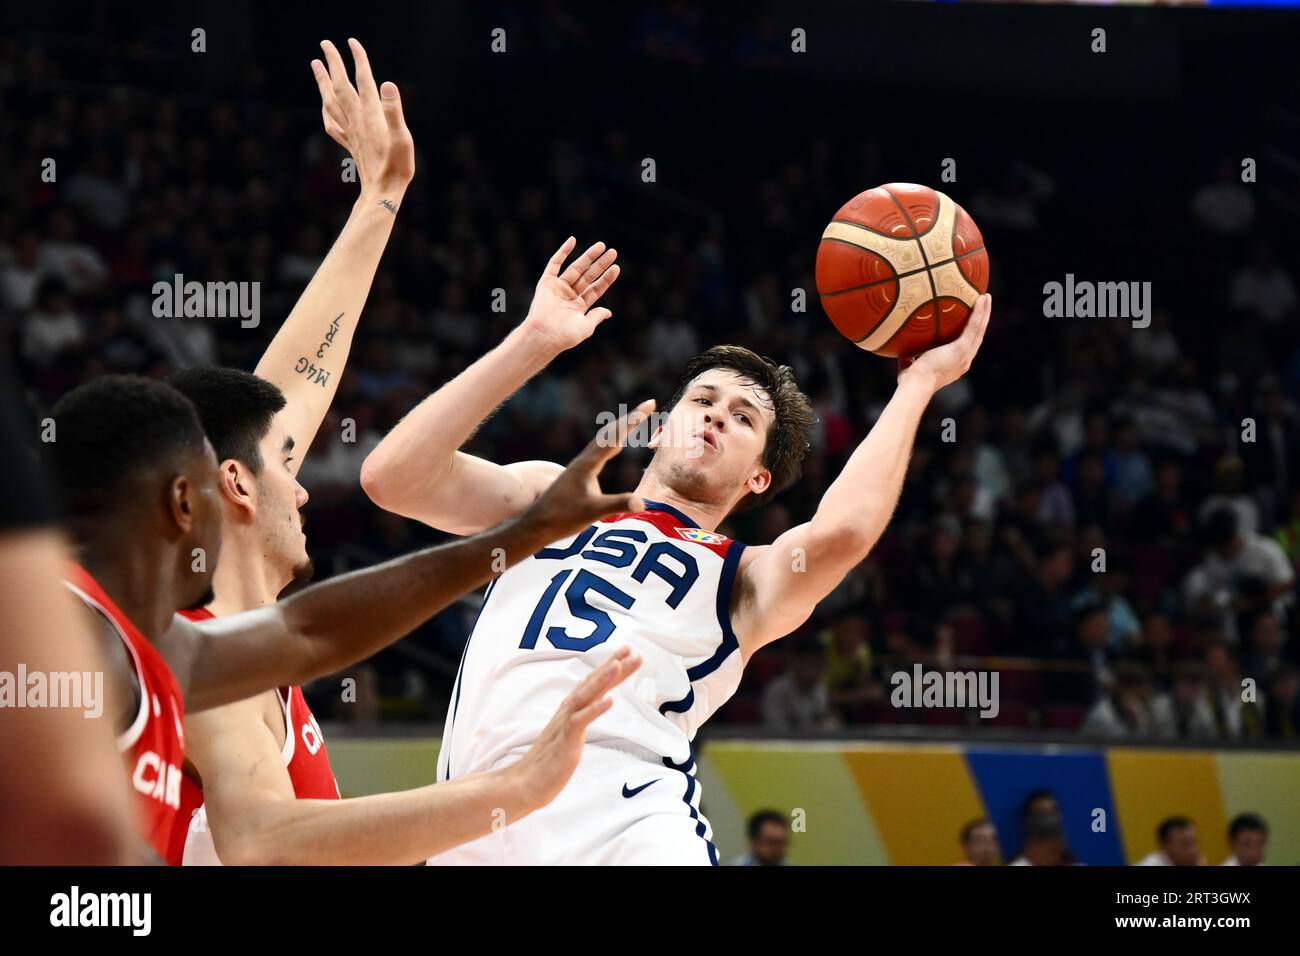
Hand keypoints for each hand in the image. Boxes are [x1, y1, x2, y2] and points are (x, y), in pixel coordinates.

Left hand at [312, 38, 414, 199]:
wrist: (383, 193)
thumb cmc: (397, 168)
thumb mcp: (402, 138)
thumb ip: (394, 111)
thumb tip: (386, 83)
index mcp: (371, 115)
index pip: (363, 80)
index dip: (358, 60)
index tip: (352, 42)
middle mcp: (357, 120)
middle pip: (341, 86)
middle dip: (332, 63)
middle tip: (325, 44)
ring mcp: (351, 132)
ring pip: (330, 101)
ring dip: (322, 82)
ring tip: (316, 66)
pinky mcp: (350, 144)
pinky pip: (331, 123)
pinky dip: (325, 110)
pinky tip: (324, 106)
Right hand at [504, 646, 642, 812]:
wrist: (526, 782)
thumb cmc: (549, 760)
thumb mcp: (569, 732)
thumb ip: (581, 714)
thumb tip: (593, 700)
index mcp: (572, 708)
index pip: (593, 682)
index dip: (611, 666)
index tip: (627, 651)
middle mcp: (568, 710)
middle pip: (593, 683)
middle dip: (613, 665)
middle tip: (631, 649)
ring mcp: (566, 723)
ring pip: (586, 696)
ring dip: (603, 679)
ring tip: (619, 664)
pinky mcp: (566, 740)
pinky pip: (581, 721)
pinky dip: (595, 710)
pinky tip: (610, 701)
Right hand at [521, 237, 620, 353]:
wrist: (545, 335)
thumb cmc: (565, 336)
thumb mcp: (586, 327)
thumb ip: (596, 316)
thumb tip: (609, 312)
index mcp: (579, 307)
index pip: (596, 289)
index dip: (606, 278)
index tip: (616, 268)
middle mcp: (569, 296)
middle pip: (589, 276)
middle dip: (600, 264)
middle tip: (613, 252)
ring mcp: (558, 288)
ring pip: (576, 268)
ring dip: (588, 256)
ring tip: (601, 245)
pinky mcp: (546, 283)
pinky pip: (554, 264)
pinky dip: (562, 252)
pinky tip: (572, 240)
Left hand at [521, 399, 653, 537]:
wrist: (536, 525)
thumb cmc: (562, 518)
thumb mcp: (593, 512)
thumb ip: (617, 504)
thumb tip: (642, 503)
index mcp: (588, 464)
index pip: (615, 436)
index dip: (634, 420)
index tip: (650, 404)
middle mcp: (584, 460)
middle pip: (610, 432)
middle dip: (630, 418)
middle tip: (649, 405)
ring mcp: (580, 467)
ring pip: (603, 440)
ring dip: (620, 428)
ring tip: (635, 419)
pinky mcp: (578, 475)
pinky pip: (599, 451)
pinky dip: (611, 442)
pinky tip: (614, 448)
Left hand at [897, 293, 991, 393]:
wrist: (917, 385)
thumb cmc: (911, 381)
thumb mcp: (910, 367)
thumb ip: (909, 358)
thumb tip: (901, 349)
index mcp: (955, 366)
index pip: (965, 347)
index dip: (969, 335)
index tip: (969, 323)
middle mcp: (964, 361)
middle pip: (977, 337)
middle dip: (981, 320)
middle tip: (983, 304)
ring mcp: (965, 355)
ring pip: (979, 330)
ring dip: (985, 313)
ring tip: (986, 297)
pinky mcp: (963, 349)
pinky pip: (974, 326)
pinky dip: (980, 312)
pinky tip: (982, 298)